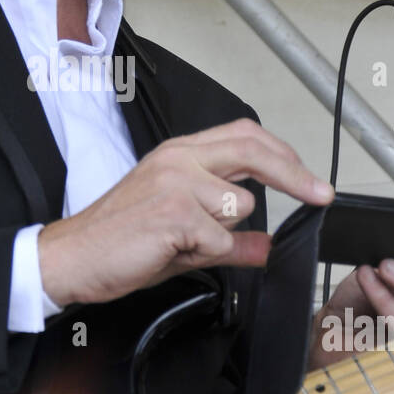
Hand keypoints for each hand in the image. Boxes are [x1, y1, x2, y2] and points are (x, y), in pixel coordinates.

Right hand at [37, 117, 333, 307]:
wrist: (72, 257)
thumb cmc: (118, 241)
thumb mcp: (183, 237)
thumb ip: (228, 238)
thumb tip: (265, 246)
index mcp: (180, 154)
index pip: (245, 136)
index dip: (285, 156)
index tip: (311, 181)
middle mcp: (179, 158)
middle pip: (254, 149)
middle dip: (295, 174)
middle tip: (321, 194)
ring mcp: (176, 182)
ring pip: (239, 206)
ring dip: (224, 233)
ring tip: (184, 244)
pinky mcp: (173, 212)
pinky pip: (218, 237)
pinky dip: (204, 253)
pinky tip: (172, 252)